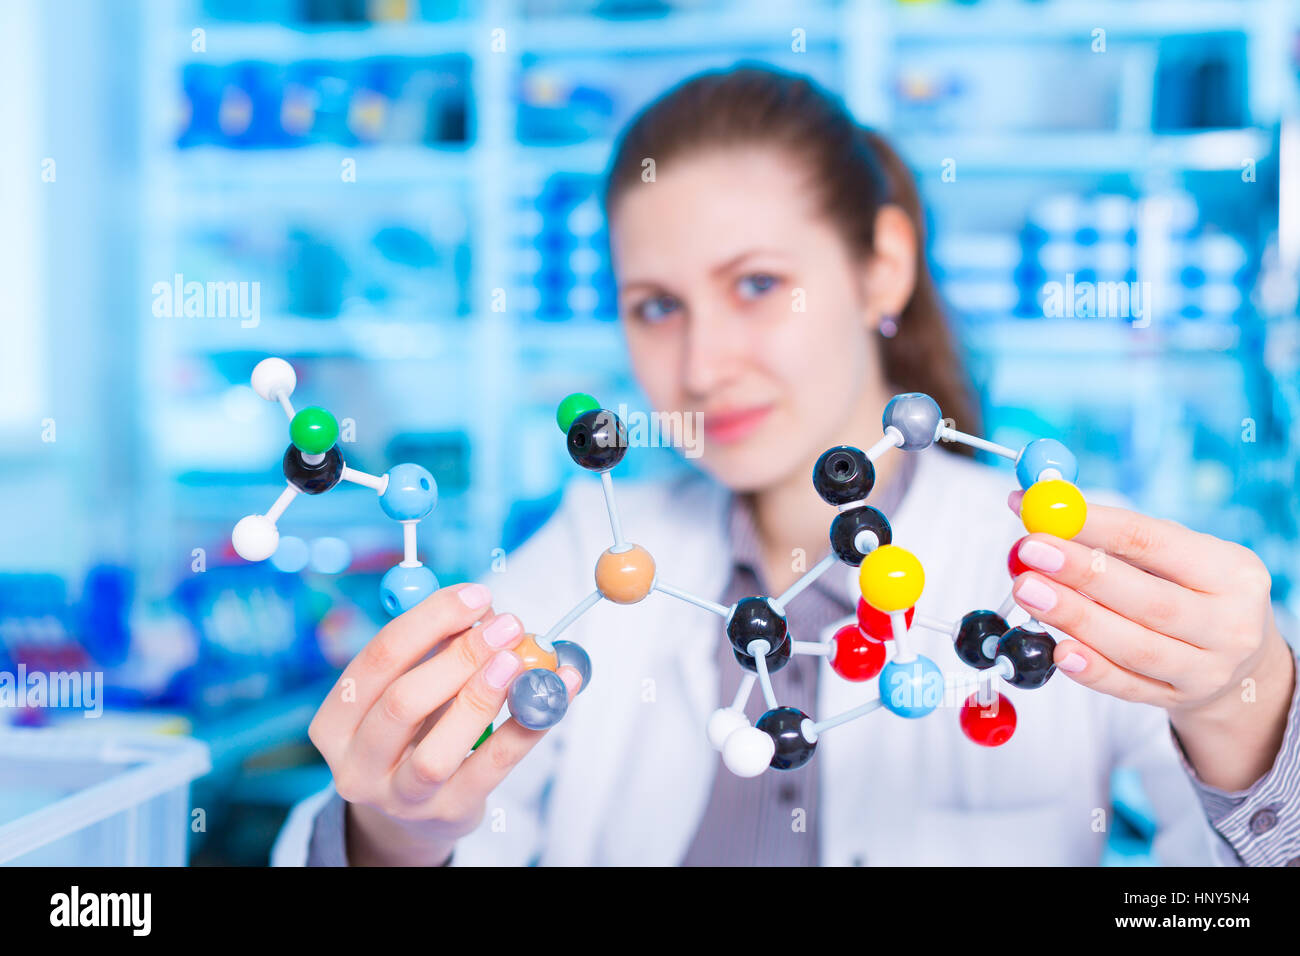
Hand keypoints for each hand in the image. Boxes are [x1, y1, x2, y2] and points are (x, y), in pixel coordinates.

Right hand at [308, 582, 580, 865]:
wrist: (414, 810)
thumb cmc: (413, 730)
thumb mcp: (409, 687)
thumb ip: (437, 648)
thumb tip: (487, 611)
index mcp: (335, 720)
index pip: (378, 659)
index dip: (429, 620)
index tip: (476, 595)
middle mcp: (357, 764)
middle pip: (402, 703)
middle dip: (459, 657)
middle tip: (507, 625)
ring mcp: (399, 798)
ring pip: (436, 752)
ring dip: (481, 698)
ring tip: (519, 659)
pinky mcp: (447, 814)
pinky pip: (491, 768)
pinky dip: (527, 727)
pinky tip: (557, 693)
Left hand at [1006, 492, 1295, 791]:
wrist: (1238, 660)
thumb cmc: (1190, 590)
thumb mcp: (1173, 555)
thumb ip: (1108, 533)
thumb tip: (1030, 505)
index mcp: (1232, 571)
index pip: (1154, 541)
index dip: (1094, 525)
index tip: (1042, 513)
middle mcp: (1229, 623)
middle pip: (1149, 600)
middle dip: (1082, 573)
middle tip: (1028, 553)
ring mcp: (1208, 669)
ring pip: (1135, 647)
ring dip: (1075, 618)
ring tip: (1028, 591)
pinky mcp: (1178, 699)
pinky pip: (1127, 687)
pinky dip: (1091, 669)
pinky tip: (1058, 650)